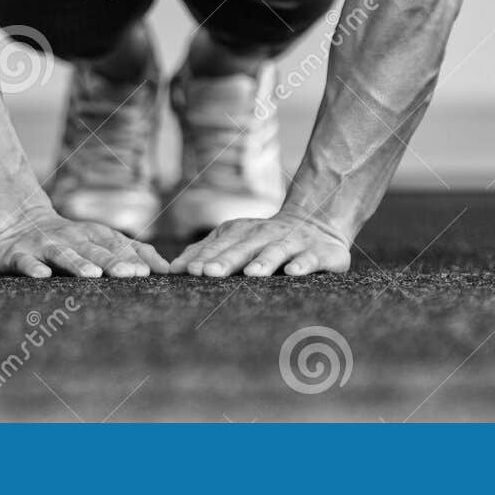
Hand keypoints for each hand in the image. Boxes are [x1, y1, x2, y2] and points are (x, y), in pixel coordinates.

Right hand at [0, 209, 169, 278]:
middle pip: (93, 250)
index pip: (114, 245)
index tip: (146, 272)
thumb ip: (131, 252)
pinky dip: (33, 268)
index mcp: (91, 235)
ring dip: (77, 263)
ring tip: (92, 274)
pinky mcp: (18, 254)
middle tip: (130, 275)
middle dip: (111, 261)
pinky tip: (42, 276)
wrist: (16, 219)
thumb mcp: (99, 240)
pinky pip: (25, 261)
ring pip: (62, 254)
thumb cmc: (67, 237)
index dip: (129, 257)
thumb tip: (166, 268)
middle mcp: (70, 237)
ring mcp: (43, 245)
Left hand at [168, 210, 351, 277]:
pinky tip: (292, 272)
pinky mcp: (321, 252)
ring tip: (251, 273)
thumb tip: (173, 267)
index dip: (205, 257)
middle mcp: (267, 234)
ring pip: (276, 251)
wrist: (319, 221)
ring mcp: (295, 241)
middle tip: (208, 273)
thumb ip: (207, 251)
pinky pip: (311, 257)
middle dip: (226, 260)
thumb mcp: (237, 240)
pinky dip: (302, 264)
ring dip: (264, 261)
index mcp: (244, 232)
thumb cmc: (268, 239)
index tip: (188, 271)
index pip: (221, 245)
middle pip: (244, 247)